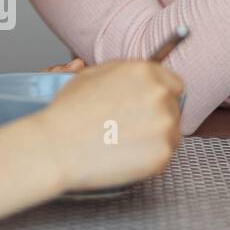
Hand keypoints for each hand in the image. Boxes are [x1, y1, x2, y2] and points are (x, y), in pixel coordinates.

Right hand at [31, 60, 183, 191]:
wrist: (57, 147)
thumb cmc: (68, 114)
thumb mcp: (92, 75)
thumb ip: (124, 72)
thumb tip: (139, 75)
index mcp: (145, 72)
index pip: (173, 83)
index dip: (159, 96)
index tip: (149, 107)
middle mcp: (159, 94)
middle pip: (173, 108)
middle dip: (156, 117)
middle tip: (130, 128)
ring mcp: (164, 124)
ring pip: (172, 132)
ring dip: (154, 138)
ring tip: (124, 142)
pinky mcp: (163, 153)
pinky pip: (164, 155)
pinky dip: (149, 158)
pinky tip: (125, 154)